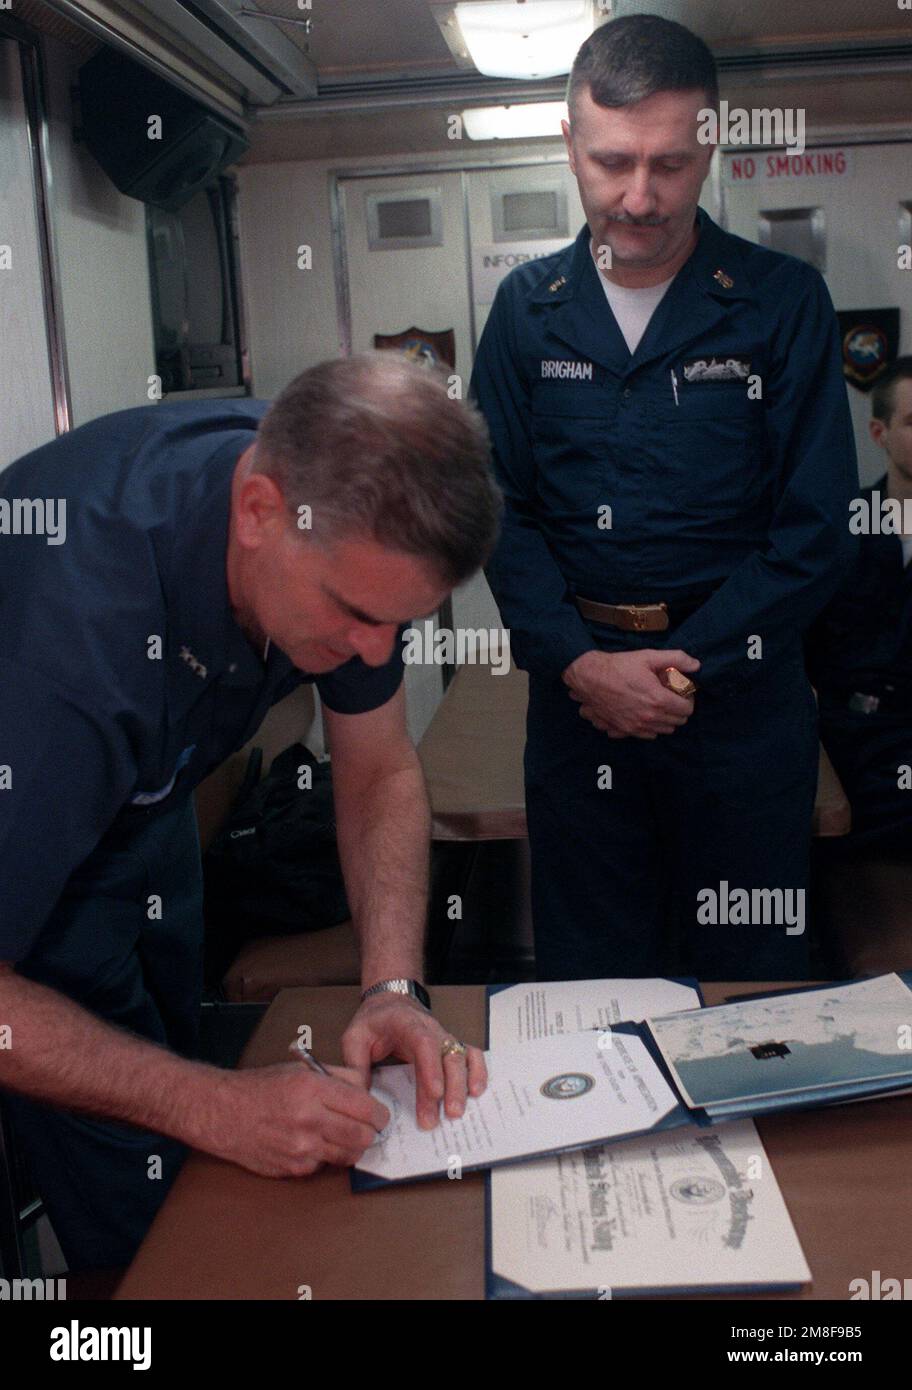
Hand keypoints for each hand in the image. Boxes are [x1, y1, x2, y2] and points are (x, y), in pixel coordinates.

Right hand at [207, 1061, 388, 1176]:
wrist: (223, 1113)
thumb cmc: (262, 1088)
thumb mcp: (301, 1070)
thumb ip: (339, 1077)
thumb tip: (369, 1090)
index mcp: (313, 1089)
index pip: (366, 1108)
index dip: (380, 1113)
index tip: (380, 1115)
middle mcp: (308, 1119)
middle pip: (363, 1136)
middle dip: (371, 1133)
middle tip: (368, 1128)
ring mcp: (300, 1148)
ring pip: (349, 1155)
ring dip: (352, 1147)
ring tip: (343, 1135)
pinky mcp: (293, 1168)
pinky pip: (324, 1165)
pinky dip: (325, 1156)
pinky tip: (313, 1143)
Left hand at [342, 992, 486, 1129]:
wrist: (390, 1002)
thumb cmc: (373, 1022)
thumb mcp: (354, 1038)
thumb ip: (355, 1065)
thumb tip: (361, 1099)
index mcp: (406, 1023)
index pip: (423, 1043)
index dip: (431, 1068)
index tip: (434, 1094)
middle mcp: (431, 1029)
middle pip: (448, 1054)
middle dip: (451, 1086)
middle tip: (447, 1115)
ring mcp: (444, 1036)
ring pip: (462, 1057)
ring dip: (464, 1084)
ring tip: (458, 1112)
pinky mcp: (450, 1045)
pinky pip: (471, 1055)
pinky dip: (478, 1071)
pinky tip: (476, 1092)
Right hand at [562, 648, 700, 738]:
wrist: (589, 677)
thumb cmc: (618, 666)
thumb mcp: (648, 656)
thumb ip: (676, 659)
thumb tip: (696, 665)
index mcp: (658, 700)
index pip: (687, 710)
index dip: (688, 699)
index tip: (682, 692)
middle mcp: (649, 718)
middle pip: (677, 722)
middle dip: (678, 710)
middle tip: (671, 697)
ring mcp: (635, 727)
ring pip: (663, 730)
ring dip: (665, 720)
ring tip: (658, 705)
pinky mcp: (623, 730)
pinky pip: (646, 735)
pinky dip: (649, 727)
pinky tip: (643, 714)